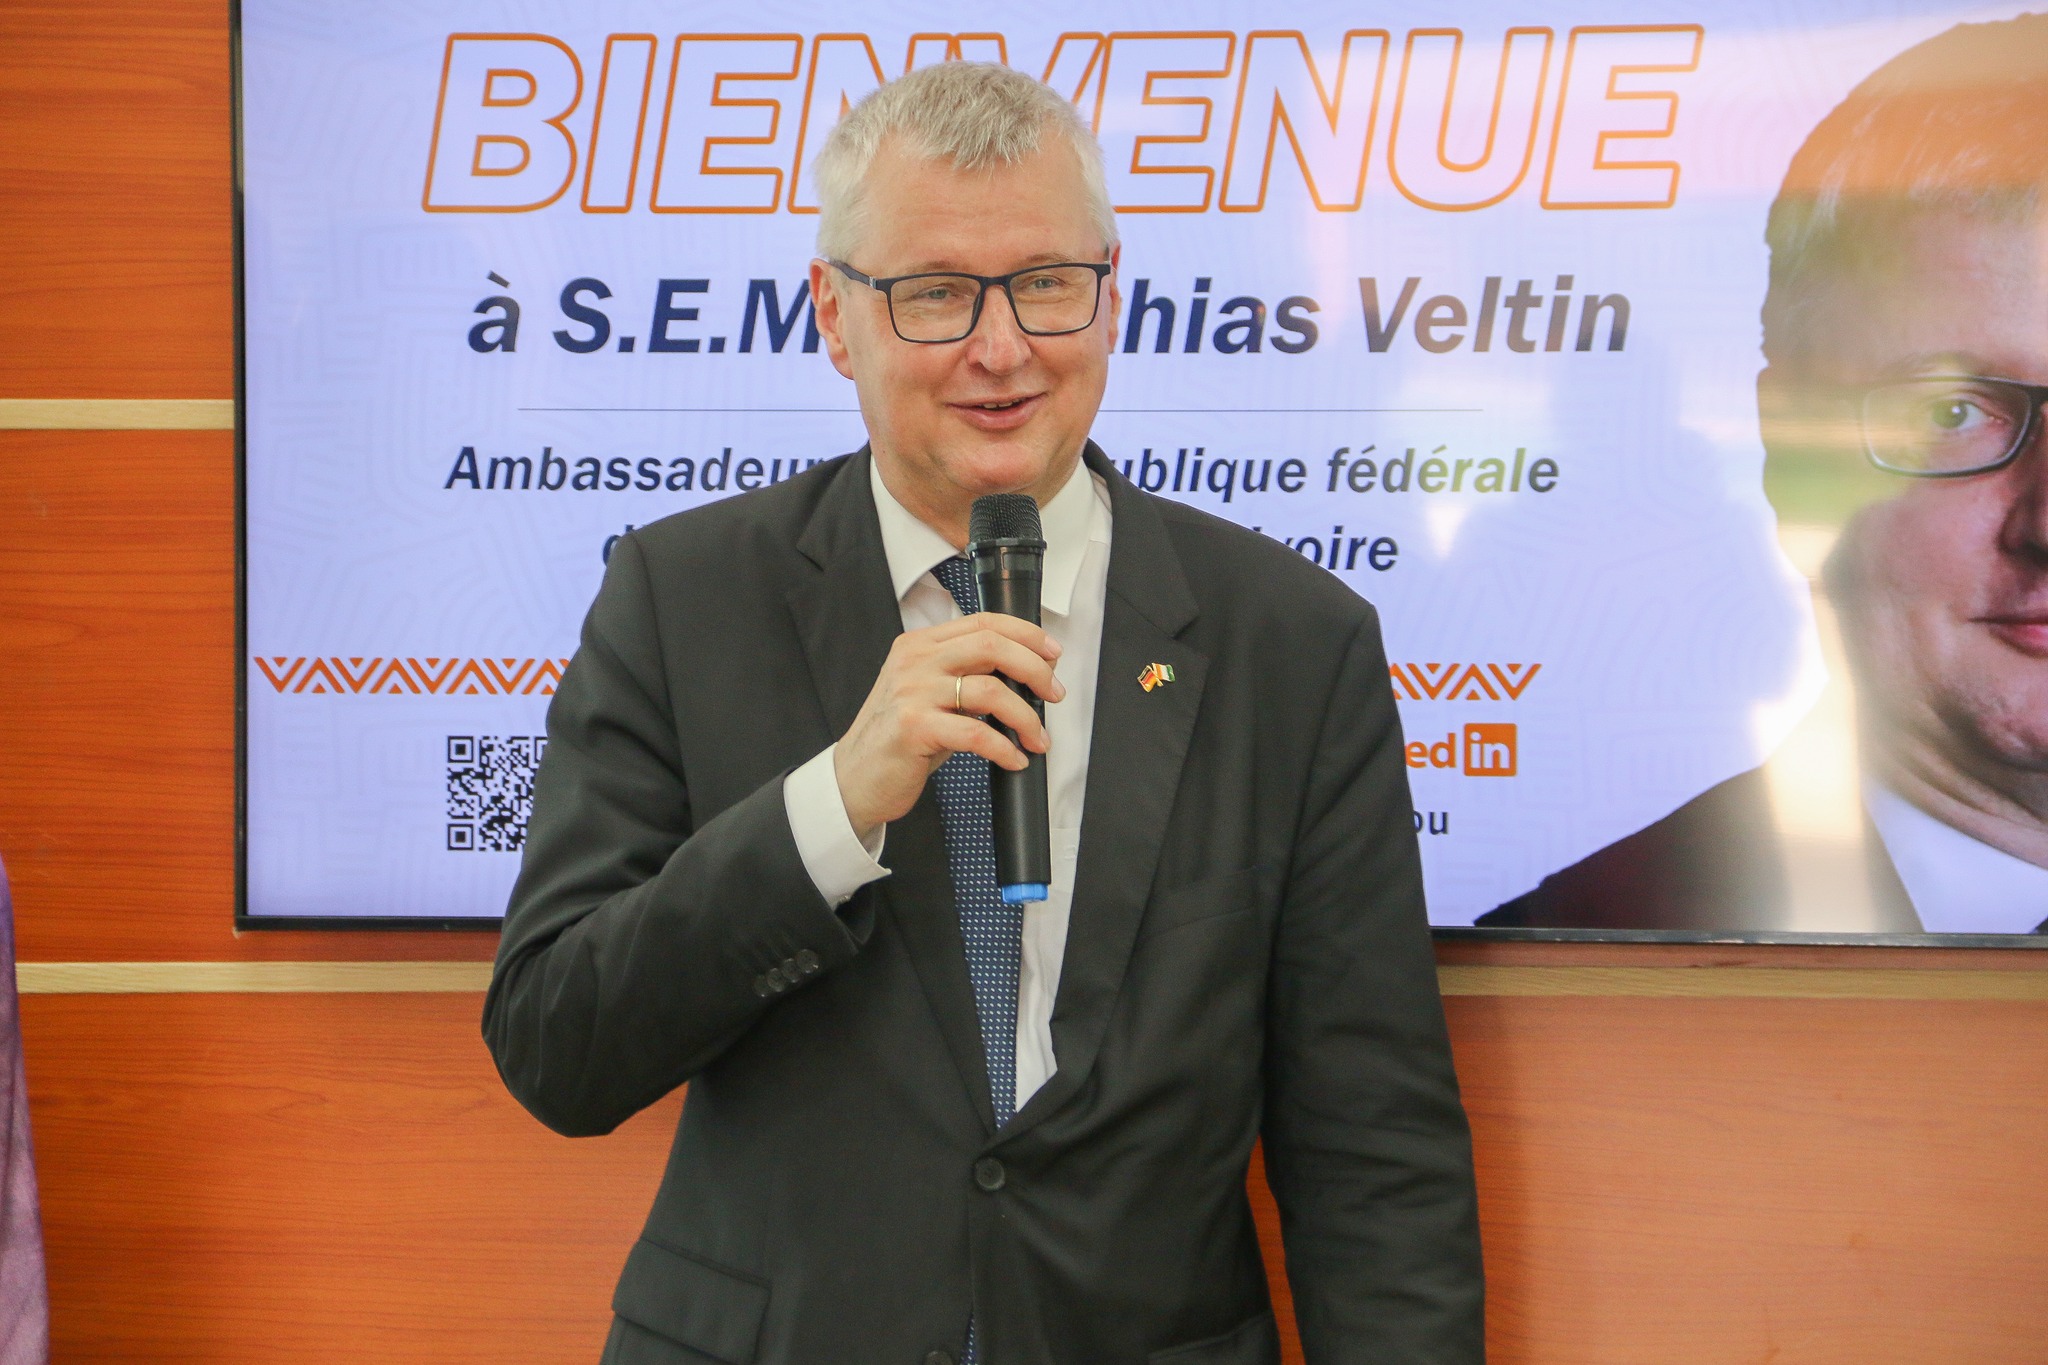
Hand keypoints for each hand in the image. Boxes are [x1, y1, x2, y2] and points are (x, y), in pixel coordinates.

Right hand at [833, 613, 1065, 837]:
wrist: (855, 777)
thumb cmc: (901, 737)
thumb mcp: (930, 693)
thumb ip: (966, 674)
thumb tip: (1027, 672)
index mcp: (920, 644)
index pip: (983, 622)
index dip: (1026, 634)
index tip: (1053, 655)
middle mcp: (915, 661)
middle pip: (991, 645)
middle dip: (1034, 669)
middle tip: (1053, 695)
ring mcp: (912, 692)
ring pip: (989, 690)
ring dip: (1025, 717)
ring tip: (1037, 739)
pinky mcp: (913, 728)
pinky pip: (975, 733)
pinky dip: (1004, 748)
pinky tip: (1014, 760)